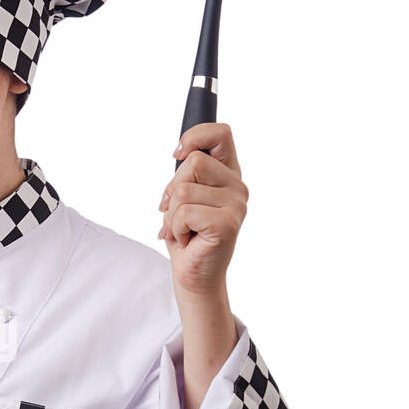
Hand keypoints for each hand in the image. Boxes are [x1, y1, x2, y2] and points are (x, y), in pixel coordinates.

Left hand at [157, 122, 247, 296]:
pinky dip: (176, 228)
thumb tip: (180, 152)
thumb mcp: (183, 197)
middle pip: (193, 162)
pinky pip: (184, 212)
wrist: (194, 275)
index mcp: (228, 174)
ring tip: (183, 230)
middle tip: (176, 214)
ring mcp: (236, 205)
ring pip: (183, 190)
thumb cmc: (188, 235)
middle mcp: (237, 187)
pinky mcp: (227, 223)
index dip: (195, 136)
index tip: (178, 154)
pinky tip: (188, 239)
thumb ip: (187, 174)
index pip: (220, 133)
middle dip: (172, 189)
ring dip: (171, 215)